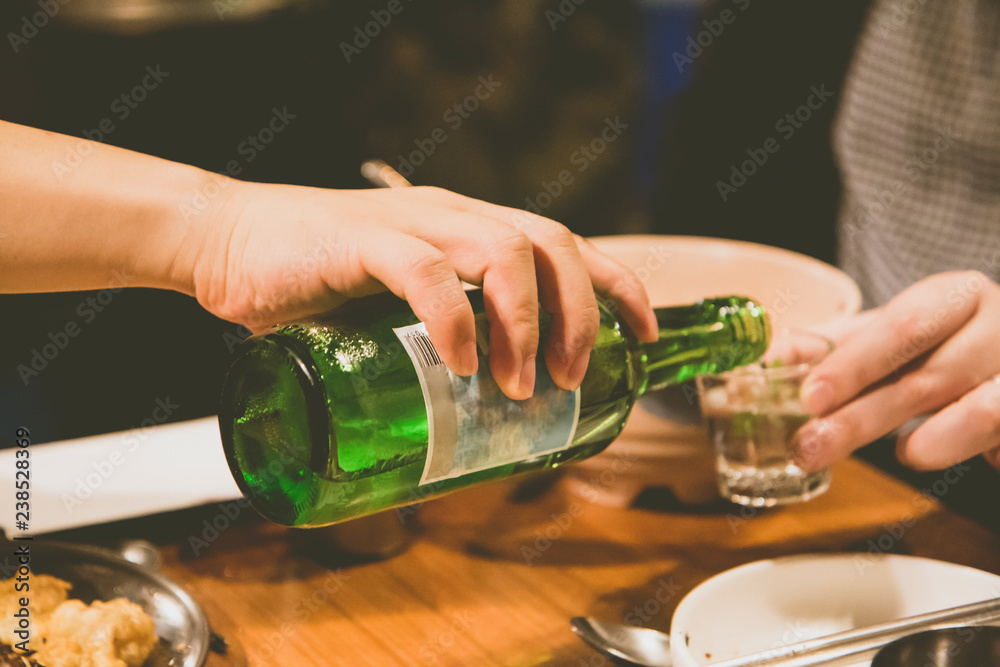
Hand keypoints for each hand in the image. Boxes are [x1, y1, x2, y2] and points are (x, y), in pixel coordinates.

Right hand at [177, 181, 657, 399]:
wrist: (226, 243)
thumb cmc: (313, 282)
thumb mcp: (393, 308)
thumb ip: (436, 337)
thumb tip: (474, 413)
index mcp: (468, 227)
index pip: (566, 244)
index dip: (617, 285)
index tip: (646, 335)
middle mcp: (451, 214)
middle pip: (550, 245)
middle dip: (582, 313)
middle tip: (574, 379)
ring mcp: (408, 224)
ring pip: (502, 251)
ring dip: (527, 323)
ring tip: (522, 383)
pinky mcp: (359, 240)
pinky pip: (423, 271)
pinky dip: (452, 319)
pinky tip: (459, 364)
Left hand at [794, 271, 999, 471]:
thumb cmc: (950, 344)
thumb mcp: (895, 335)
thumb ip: (839, 344)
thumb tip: (776, 355)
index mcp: (956, 297)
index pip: (903, 326)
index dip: (853, 364)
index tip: (809, 396)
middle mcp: (998, 328)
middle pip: (927, 377)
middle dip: (861, 417)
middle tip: (810, 446)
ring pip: (978, 413)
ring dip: (924, 443)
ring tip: (890, 456)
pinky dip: (958, 448)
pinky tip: (920, 452)